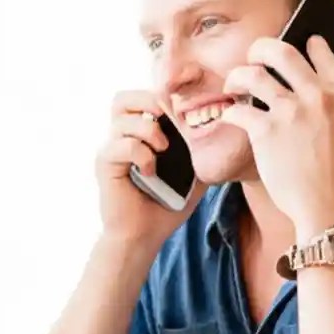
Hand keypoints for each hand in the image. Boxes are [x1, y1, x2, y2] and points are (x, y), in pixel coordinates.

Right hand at [96, 91, 205, 247]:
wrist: (143, 237)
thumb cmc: (166, 206)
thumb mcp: (193, 173)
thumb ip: (202, 151)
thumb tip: (229, 133)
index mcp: (140, 134)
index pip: (142, 98)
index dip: (160, 96)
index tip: (183, 109)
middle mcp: (121, 138)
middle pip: (122, 99)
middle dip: (148, 101)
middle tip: (168, 117)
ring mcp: (111, 149)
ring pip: (122, 119)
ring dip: (148, 130)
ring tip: (163, 149)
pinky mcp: (104, 164)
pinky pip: (121, 145)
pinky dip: (140, 153)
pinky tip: (150, 170)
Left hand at [221, 36, 333, 239]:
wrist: (328, 206)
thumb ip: (333, 103)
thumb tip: (309, 82)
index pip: (322, 51)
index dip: (307, 44)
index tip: (298, 41)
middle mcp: (318, 95)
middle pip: (281, 51)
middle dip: (260, 48)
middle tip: (253, 56)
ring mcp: (290, 111)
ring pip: (253, 74)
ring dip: (237, 76)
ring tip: (233, 84)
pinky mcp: (266, 131)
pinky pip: (237, 109)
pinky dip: (230, 112)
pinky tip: (230, 116)